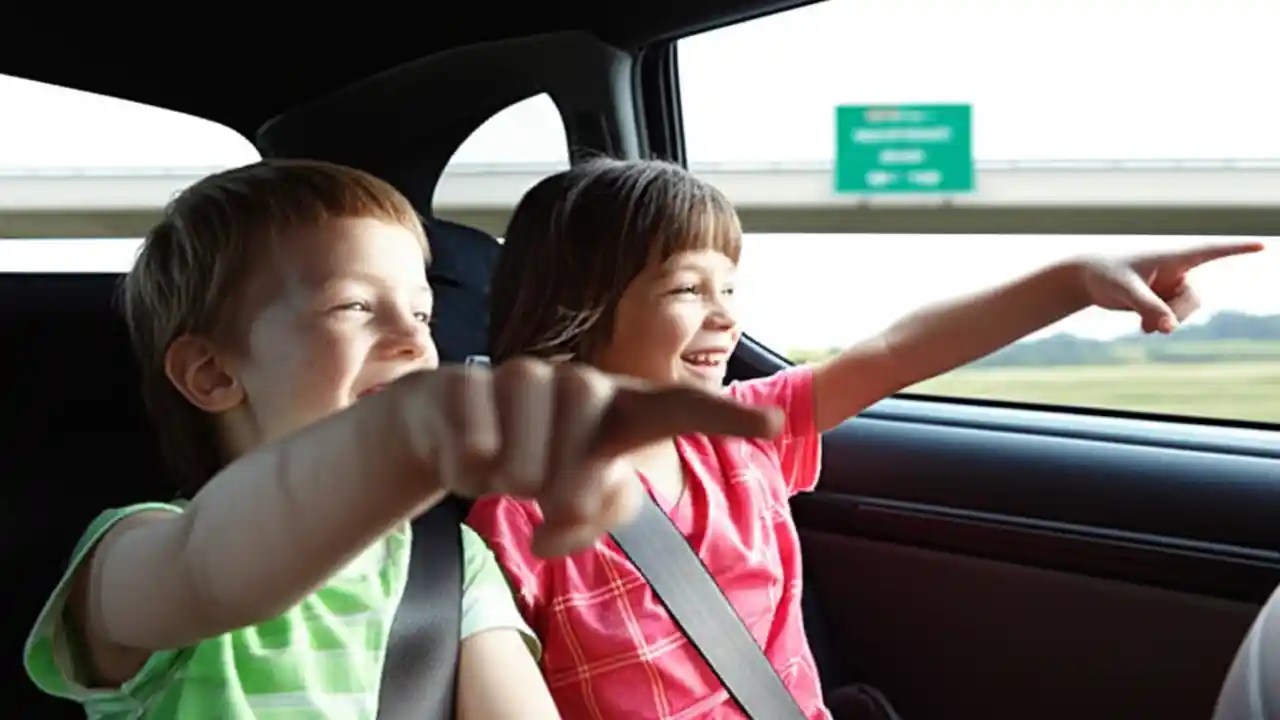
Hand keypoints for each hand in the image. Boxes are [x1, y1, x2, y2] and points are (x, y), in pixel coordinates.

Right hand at [392, 358, 781, 556]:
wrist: (450, 436)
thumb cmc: (536, 465)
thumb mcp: (574, 504)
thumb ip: (594, 515)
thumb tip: (572, 513)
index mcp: (619, 409)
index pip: (677, 407)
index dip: (724, 417)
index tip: (773, 425)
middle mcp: (576, 383)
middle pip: (582, 426)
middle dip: (563, 477)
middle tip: (548, 502)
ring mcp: (520, 377)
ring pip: (525, 442)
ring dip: (515, 479)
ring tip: (507, 480)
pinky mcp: (465, 383)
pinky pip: (475, 439)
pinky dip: (471, 471)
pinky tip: (470, 467)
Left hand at [1078, 241, 1264, 333]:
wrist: (1087, 279)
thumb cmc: (1106, 274)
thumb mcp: (1126, 291)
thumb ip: (1149, 308)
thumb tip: (1171, 328)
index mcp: (1172, 257)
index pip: (1211, 251)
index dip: (1237, 249)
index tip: (1261, 246)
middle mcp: (1175, 270)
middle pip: (1193, 298)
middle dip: (1178, 314)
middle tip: (1159, 325)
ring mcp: (1169, 285)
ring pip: (1183, 310)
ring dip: (1167, 321)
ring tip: (1146, 327)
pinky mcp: (1160, 298)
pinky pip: (1171, 317)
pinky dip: (1160, 324)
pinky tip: (1144, 328)